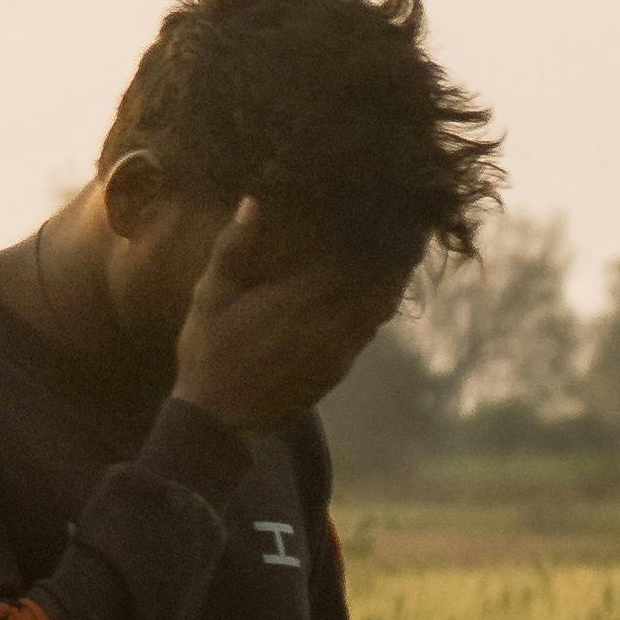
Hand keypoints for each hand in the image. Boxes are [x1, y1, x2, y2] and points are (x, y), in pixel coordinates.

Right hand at [173, 207, 402, 433]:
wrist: (218, 420)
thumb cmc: (209, 351)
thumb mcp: (209, 295)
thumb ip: (233, 247)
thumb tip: (253, 200)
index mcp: (300, 296)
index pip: (356, 259)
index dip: (379, 238)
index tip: (394, 216)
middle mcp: (329, 321)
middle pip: (379, 283)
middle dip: (396, 258)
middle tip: (410, 232)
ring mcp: (337, 350)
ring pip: (379, 310)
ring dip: (390, 284)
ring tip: (401, 258)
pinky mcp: (337, 371)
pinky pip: (367, 333)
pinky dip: (376, 311)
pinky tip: (374, 298)